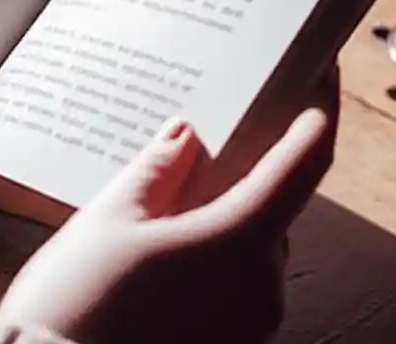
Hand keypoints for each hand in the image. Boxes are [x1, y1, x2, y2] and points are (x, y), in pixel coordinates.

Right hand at [0, 69, 338, 342]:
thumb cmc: (75, 307)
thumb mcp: (109, 221)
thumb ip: (156, 171)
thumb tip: (185, 138)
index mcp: (240, 242)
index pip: (306, 161)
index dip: (319, 111)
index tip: (320, 76)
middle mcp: (260, 288)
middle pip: (274, 208)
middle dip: (248, 173)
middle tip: (210, 138)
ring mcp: (249, 326)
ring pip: (251, 249)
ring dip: (224, 220)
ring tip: (166, 200)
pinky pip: (234, 286)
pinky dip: (211, 259)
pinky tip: (163, 250)